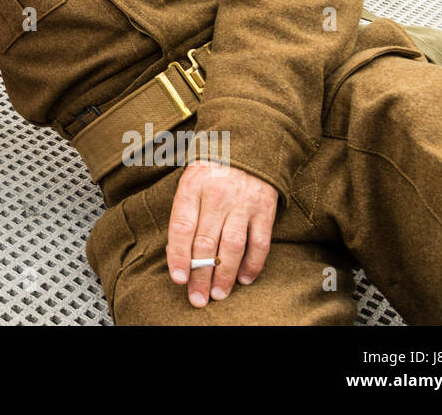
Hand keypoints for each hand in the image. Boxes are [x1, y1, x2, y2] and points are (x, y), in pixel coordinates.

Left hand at [165, 160, 277, 307]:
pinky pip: (259, 242)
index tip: (178, 279)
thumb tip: (176, 254)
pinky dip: (253, 264)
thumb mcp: (190, 182)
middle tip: (197, 298)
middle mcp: (216, 196)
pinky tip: (244, 279)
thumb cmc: (212, 170)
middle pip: (206, 243)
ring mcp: (242, 203)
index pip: (182, 227)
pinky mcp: (264, 209)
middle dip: (200, 276)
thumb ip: (184, 214)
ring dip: (225, 275)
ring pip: (232, 246)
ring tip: (219, 294)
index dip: (179, 256)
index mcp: (192, 188)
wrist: (248, 143)